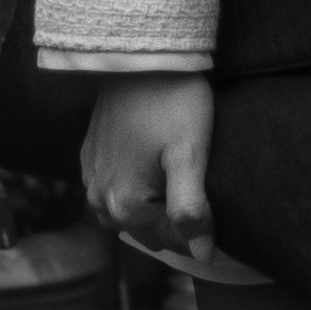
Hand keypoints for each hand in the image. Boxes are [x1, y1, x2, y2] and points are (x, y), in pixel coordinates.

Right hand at [80, 73, 213, 281]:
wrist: (140, 55)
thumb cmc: (172, 101)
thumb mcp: (190, 155)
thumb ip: (192, 209)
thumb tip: (202, 254)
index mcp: (125, 204)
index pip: (172, 241)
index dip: (200, 233)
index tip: (221, 218)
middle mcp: (100, 197)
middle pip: (149, 230)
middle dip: (176, 223)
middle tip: (204, 197)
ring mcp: (91, 177)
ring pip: (127, 213)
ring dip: (152, 209)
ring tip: (181, 184)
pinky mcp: (89, 156)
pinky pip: (111, 190)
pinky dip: (133, 191)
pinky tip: (153, 170)